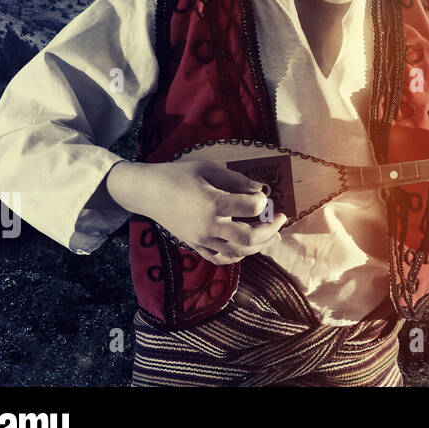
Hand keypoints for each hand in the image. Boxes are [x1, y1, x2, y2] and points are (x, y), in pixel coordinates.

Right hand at [106, 160, 287, 263]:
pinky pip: (220, 258)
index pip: (251, 208)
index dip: (263, 202)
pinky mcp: (194, 246)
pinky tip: (249, 247)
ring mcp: (200, 240)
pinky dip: (238, 255)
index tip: (264, 195)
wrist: (146, 192)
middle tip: (282, 219)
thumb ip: (237, 180)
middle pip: (248, 239)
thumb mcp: (208, 169)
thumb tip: (262, 189)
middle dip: (270, 231)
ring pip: (236, 253)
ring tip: (274, 236)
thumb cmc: (178, 175)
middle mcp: (208, 226)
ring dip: (259, 246)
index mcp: (213, 204)